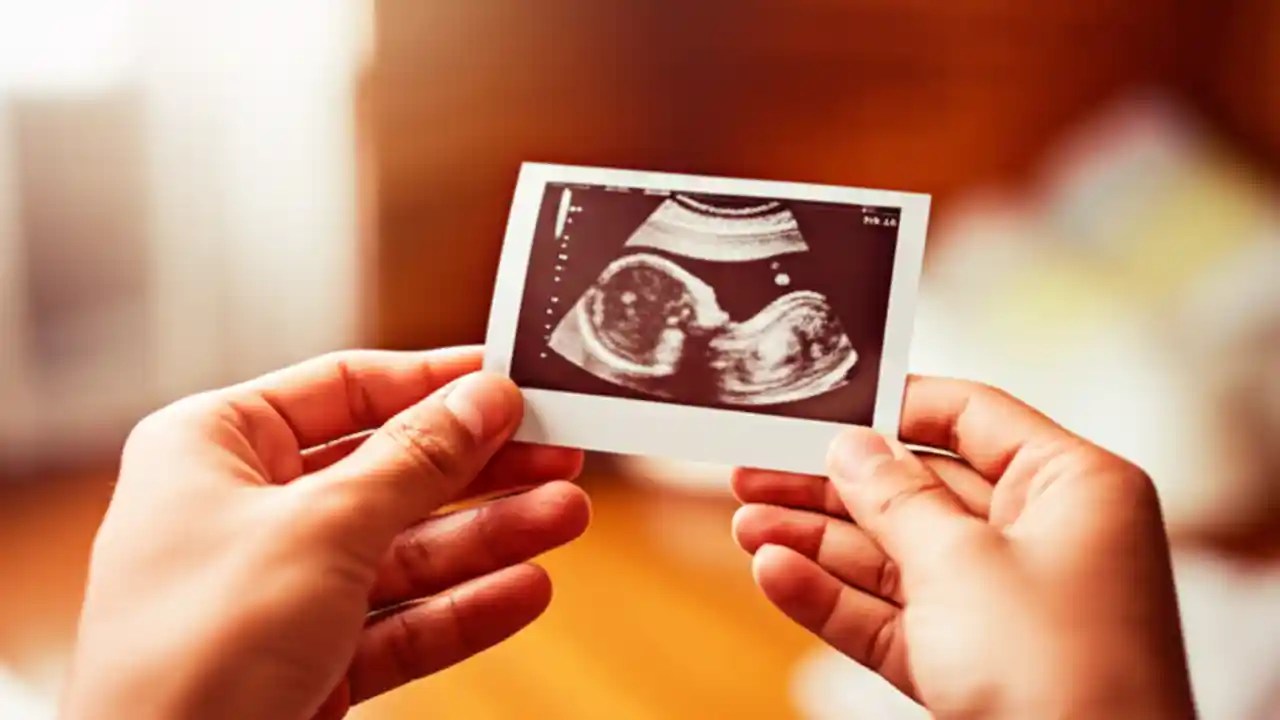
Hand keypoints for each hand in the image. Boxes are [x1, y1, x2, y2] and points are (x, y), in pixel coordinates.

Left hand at [63, 348, 588, 719]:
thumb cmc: (192, 651)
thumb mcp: (321, 529)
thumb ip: (415, 460)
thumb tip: (482, 398)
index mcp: (213, 447)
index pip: (344, 388)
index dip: (432, 381)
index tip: (509, 380)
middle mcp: (245, 511)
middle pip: (389, 470)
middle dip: (479, 469)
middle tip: (557, 453)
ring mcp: (279, 590)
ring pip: (405, 549)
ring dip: (488, 536)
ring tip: (565, 516)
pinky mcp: (309, 659)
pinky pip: (400, 619)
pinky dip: (462, 606)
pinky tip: (525, 589)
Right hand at [732, 377, 1195, 718]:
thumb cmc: (1063, 674)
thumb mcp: (963, 564)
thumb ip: (896, 499)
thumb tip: (854, 447)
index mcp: (1071, 488)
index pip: (971, 417)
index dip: (891, 406)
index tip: (822, 407)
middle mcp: (1040, 537)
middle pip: (916, 490)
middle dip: (830, 486)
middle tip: (755, 468)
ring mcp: (1002, 605)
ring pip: (892, 557)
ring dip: (816, 542)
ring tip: (746, 524)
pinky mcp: (969, 664)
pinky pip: (891, 617)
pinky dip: (833, 598)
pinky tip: (776, 574)